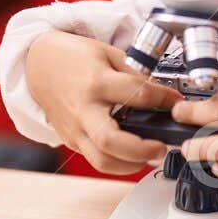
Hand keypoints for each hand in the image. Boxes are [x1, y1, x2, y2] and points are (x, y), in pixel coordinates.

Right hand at [25, 31, 178, 173]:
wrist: (39, 65)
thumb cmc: (74, 58)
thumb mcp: (108, 53)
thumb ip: (134, 74)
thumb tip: (163, 94)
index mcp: (96, 82)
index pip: (137, 95)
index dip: (164, 99)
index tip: (177, 102)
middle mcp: (83, 110)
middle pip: (111, 142)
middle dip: (142, 150)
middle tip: (162, 147)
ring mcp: (75, 129)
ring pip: (102, 161)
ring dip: (132, 165)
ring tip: (151, 155)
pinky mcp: (71, 140)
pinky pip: (96, 159)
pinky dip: (118, 162)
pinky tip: (132, 155)